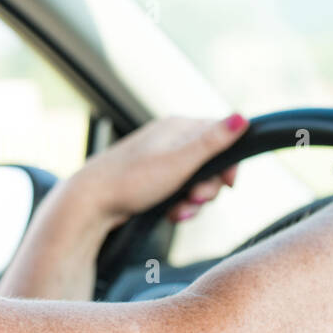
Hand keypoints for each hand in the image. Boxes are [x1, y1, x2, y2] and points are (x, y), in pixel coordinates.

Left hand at [65, 113, 248, 228]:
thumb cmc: (132, 181)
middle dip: (208, 187)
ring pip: (194, 180)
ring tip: (179, 212)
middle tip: (195, 200)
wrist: (89, 203)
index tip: (228, 185)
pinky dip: (178, 205)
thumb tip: (242, 117)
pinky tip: (170, 215)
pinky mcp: (150, 179)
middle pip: (210, 162)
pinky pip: (177, 191)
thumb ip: (212, 142)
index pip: (221, 134)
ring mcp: (158, 159)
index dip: (229, 162)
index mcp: (177, 127)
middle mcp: (169, 139)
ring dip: (193, 201)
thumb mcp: (179, 162)